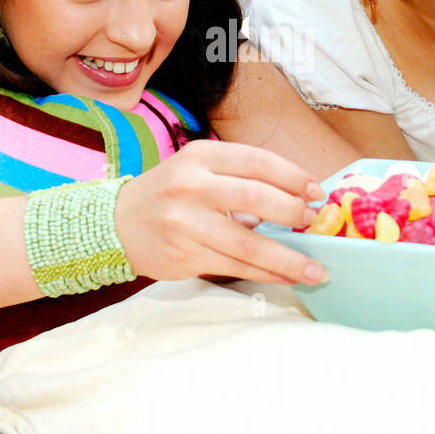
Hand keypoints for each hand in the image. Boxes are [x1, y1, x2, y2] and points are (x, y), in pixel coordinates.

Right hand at [113, 139, 327, 285]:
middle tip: (315, 223)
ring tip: (316, 269)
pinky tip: (287, 277)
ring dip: (288, 258)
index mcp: (200, 156)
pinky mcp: (184, 254)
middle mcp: (192, 185)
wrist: (118, 225)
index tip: (316, 192)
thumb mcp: (197, 170)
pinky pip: (235, 266)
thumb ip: (239, 180)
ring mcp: (186, 222)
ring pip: (248, 243)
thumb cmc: (169, 194)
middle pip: (256, 198)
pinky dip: (266, 273)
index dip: (292, 176)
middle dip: (293, 212)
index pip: (256, 161)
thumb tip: (295, 201)